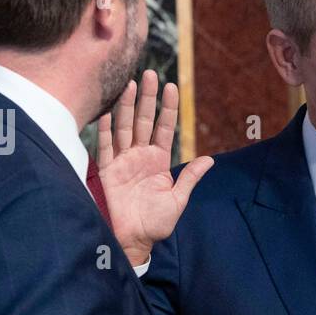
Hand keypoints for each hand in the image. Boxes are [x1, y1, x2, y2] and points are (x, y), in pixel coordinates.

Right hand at [96, 70, 212, 265]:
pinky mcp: (107, 171)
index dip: (168, 108)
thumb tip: (209, 160)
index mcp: (159, 160)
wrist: (134, 240)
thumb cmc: (156, 223)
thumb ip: (190, 177)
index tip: (172, 86)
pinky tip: (108, 112)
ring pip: (125, 127)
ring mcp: (122, 161)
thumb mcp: (178, 199)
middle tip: (150, 74)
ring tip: (131, 84)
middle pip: (144, 121)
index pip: (165, 128)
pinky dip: (107, 130)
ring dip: (128, 106)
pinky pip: (106, 147)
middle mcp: (140, 156)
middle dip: (148, 98)